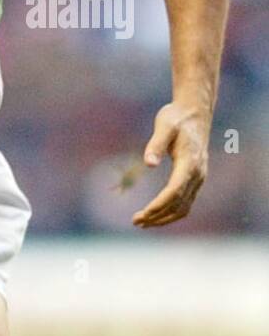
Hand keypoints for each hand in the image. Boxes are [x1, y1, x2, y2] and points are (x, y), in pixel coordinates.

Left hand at [132, 101, 208, 227]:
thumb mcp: (164, 125)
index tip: (142, 214)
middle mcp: (198, 173)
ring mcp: (199, 178)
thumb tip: (149, 164)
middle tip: (135, 222)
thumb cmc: (176, 118)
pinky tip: (155, 215)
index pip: (174, 191)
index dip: (158, 205)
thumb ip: (156, 144)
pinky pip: (186, 203)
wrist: (195, 113)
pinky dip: (171, 212)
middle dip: (157, 216)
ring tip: (142, 222)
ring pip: (184, 208)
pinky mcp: (196, 179)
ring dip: (163, 218)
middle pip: (179, 204)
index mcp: (190, 162)